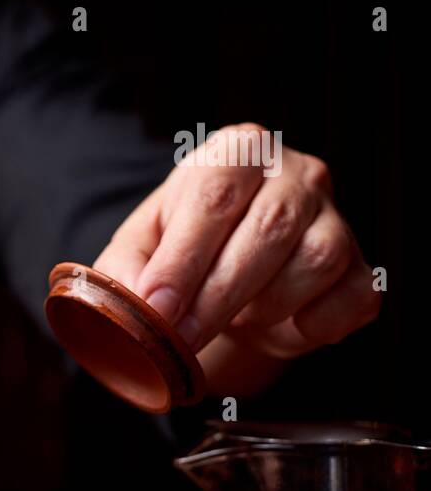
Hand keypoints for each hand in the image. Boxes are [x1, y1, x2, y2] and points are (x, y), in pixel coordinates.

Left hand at [95, 124, 379, 392]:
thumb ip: (126, 271)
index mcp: (235, 153)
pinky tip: (284, 325)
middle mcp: (295, 173)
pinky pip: (354, 298)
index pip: (214, 198)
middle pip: (268, 228)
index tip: (159, 308)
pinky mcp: (364, 267)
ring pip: (316, 261)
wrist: (231, 278)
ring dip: (266, 307)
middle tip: (183, 337)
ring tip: (234, 319)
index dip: (184, 259)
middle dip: (218, 295)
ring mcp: (336, 217)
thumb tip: (142, 305)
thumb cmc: (181, 253)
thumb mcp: (137, 249)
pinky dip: (315, 325)